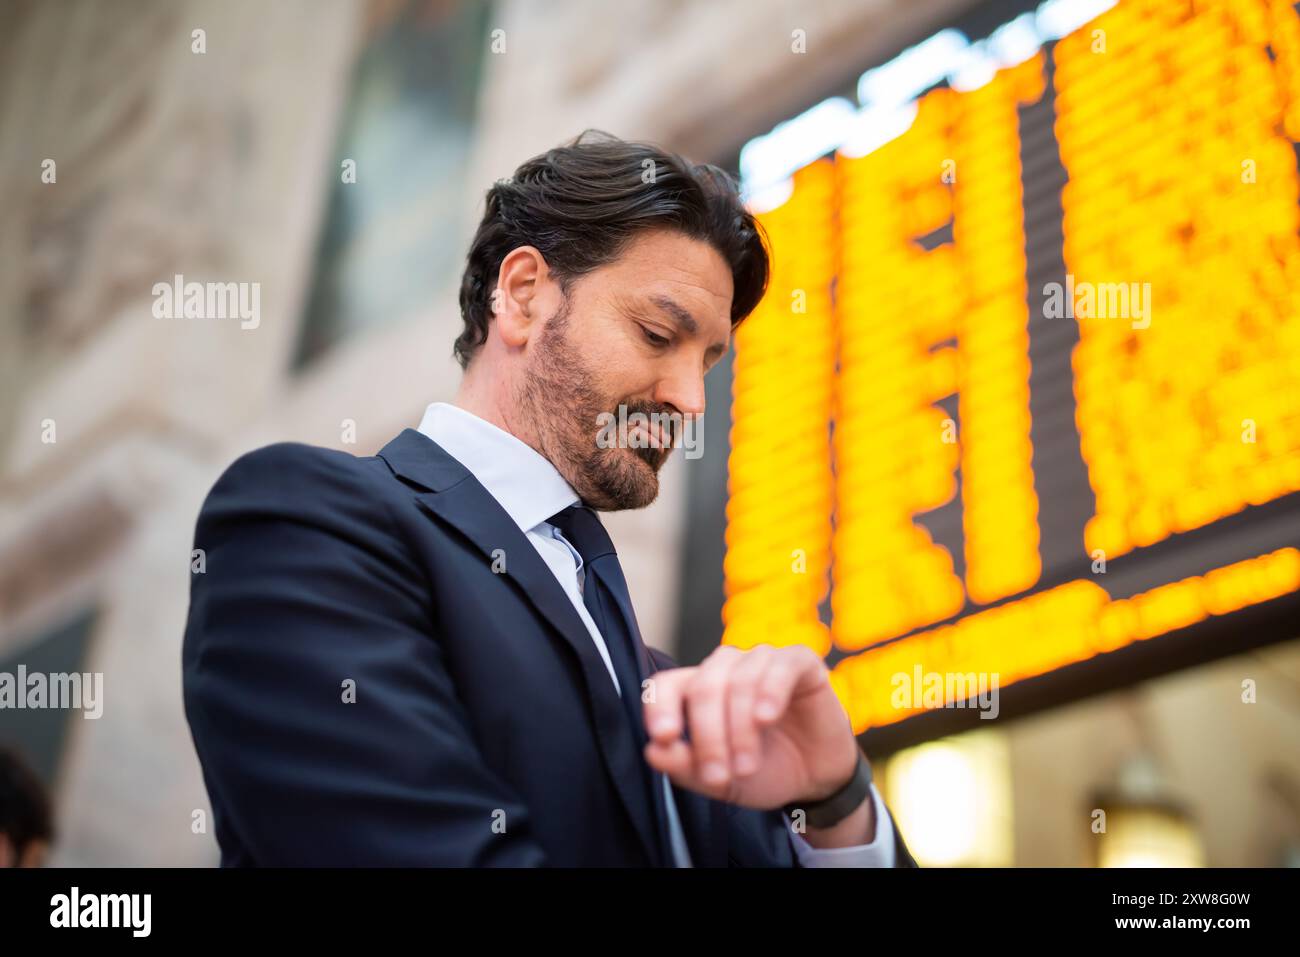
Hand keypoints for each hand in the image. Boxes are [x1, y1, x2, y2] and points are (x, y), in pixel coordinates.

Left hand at [642, 644, 862, 811]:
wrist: (815, 780)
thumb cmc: (762, 773)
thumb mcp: (720, 781)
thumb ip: (685, 767)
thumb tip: (652, 751)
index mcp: (697, 690)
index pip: (666, 685)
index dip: (659, 707)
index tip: (663, 737)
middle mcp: (726, 668)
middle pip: (703, 687)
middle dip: (708, 736)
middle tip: (719, 776)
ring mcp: (762, 661)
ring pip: (739, 680)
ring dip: (740, 728)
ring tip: (747, 767)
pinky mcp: (800, 662)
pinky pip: (780, 666)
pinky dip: (770, 691)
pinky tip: (766, 718)